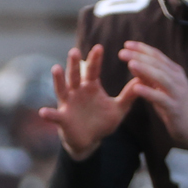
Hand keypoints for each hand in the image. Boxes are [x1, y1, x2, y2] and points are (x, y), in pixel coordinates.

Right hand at [38, 44, 140, 159]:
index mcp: (91, 87)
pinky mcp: (63, 119)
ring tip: (56, 68)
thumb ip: (129, 95)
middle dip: (73, 64)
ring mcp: (68, 104)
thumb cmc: (102, 122)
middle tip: (74, 51)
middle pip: (75, 75)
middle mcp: (77, 92)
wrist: (89, 140)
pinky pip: (55, 116)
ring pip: (62, 89)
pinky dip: (49, 114)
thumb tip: (144, 80)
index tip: (99, 47)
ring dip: (58, 79)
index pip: (93, 70)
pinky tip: (43, 112)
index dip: (95, 59)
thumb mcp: (118, 109)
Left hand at [117, 41, 187, 148]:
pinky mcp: (174, 107)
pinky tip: (136, 87)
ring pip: (161, 77)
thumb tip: (132, 63)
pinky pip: (161, 98)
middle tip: (122, 52)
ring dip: (145, 70)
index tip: (126, 44)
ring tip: (130, 64)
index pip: (157, 56)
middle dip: (140, 56)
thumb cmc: (172, 104)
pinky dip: (149, 92)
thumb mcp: (159, 88)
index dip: (142, 49)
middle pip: (158, 64)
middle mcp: (177, 79)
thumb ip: (147, 76)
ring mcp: (177, 92)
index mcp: (174, 72)